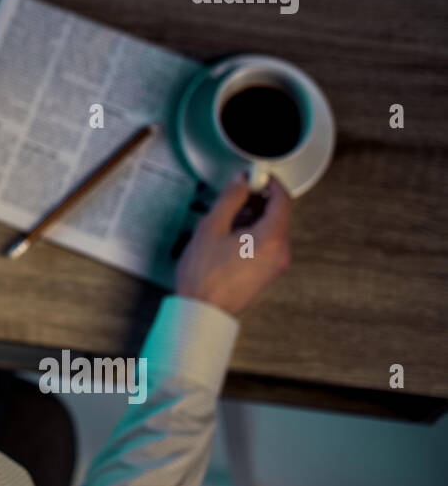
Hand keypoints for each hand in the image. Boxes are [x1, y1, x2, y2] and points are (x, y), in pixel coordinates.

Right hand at [174, 172, 292, 314]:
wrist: (203, 311)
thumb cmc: (204, 277)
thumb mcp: (211, 228)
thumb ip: (229, 199)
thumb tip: (240, 182)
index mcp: (271, 239)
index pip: (282, 199)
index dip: (269, 182)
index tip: (255, 174)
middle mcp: (280, 252)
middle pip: (279, 213)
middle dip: (260, 198)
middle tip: (238, 190)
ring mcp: (276, 264)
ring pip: (273, 228)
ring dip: (255, 215)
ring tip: (228, 215)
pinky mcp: (268, 271)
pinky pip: (268, 242)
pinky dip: (254, 231)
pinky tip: (231, 233)